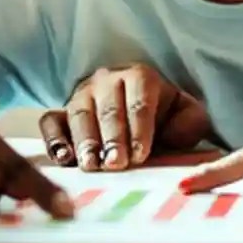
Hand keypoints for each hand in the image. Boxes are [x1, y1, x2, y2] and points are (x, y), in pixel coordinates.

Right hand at [38, 64, 212, 171]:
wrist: (138, 110)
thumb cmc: (164, 115)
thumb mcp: (186, 115)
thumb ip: (191, 122)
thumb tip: (176, 135)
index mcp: (140, 77)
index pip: (139, 101)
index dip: (140, 129)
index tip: (141, 155)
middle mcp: (107, 80)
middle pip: (108, 108)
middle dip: (113, 137)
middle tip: (116, 164)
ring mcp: (81, 95)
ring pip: (80, 114)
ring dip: (85, 141)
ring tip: (92, 166)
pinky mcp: (61, 112)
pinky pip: (51, 121)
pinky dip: (54, 139)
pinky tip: (64, 159)